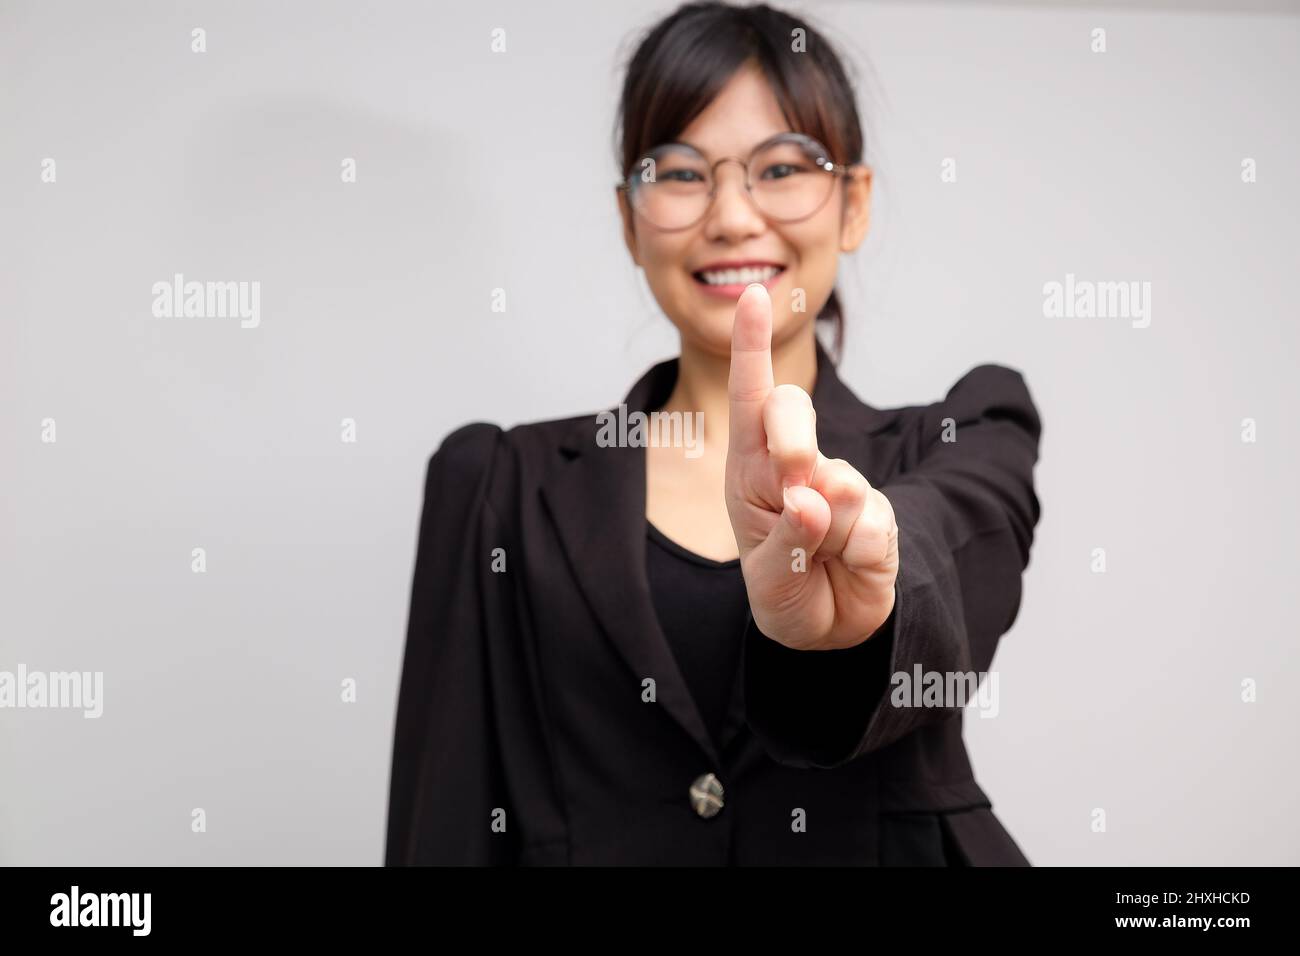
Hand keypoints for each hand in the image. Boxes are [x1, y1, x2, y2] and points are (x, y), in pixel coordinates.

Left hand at [724, 284, 898, 650]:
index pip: (751, 397)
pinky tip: (847, 566)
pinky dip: (856, 555)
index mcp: (751, 468)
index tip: (751, 296)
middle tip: (793, 487)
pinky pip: (871, 524)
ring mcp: (839, 484)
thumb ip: (787, 539)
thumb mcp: (768, 576)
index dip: (751, 345)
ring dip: (824, 533)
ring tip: (817, 560)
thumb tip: (812, 499)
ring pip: (838, 484)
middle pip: (793, 413)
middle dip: (791, 442)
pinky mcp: (879, 513)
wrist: (826, 631)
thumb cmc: (782, 589)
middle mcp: (794, 464)